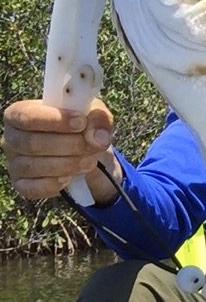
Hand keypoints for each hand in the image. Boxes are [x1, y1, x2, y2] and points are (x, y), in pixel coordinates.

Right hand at [2, 98, 120, 203]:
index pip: (27, 116)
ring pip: (35, 166)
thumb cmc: (82, 126)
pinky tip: (70, 178)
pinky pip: (32, 188)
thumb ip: (98, 119)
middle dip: (69, 145)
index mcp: (20, 113)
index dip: (55, 120)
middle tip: (94, 146)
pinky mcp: (21, 185)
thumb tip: (98, 137)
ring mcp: (14, 163)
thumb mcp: (94, 114)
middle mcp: (11, 138)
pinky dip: (54, 184)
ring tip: (90, 161)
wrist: (85, 153)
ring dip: (68, 164)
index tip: (81, 122)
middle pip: (32, 143)